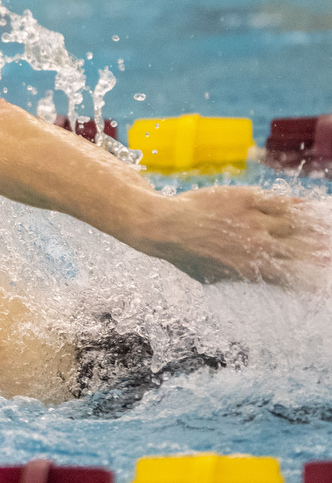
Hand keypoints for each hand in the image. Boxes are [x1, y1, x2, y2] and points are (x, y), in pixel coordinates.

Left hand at [145, 186, 330, 287]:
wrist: (166, 225)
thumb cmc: (186, 254)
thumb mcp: (212, 277)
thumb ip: (240, 279)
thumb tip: (260, 282)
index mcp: (250, 269)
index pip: (293, 276)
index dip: (311, 278)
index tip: (320, 280)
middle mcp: (257, 246)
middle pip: (302, 250)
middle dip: (320, 253)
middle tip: (328, 253)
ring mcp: (254, 221)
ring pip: (297, 225)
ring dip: (314, 229)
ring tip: (325, 231)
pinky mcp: (248, 200)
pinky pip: (282, 202)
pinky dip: (298, 206)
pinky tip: (308, 208)